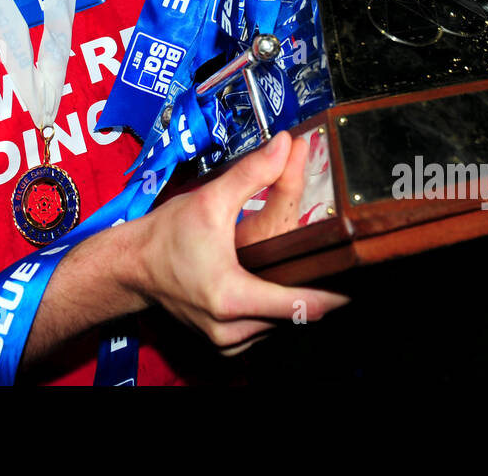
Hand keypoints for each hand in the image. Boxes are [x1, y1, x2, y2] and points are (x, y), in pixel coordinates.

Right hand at [125, 130, 349, 354]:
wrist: (131, 266)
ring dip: (290, 298)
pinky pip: (262, 330)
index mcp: (232, 298)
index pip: (301, 306)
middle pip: (294, 313)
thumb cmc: (165, 236)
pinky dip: (271, 310)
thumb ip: (253, 173)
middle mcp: (232, 329)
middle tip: (326, 260)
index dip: (333, 293)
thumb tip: (286, 145)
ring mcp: (226, 341)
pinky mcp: (222, 342)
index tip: (356, 280)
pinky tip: (271, 286)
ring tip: (300, 269)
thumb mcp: (210, 200)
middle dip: (310, 285)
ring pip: (279, 324)